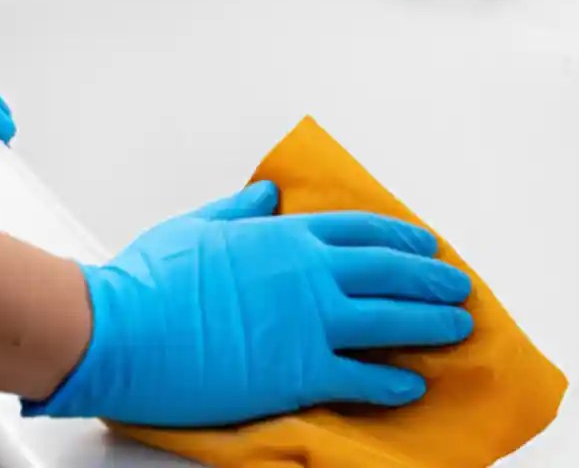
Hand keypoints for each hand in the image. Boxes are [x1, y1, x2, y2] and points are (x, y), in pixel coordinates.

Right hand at [24, 181, 474, 427]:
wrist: (120, 329)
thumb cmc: (149, 279)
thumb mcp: (197, 226)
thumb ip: (241, 210)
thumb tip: (270, 192)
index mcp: (285, 236)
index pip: (362, 232)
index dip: (401, 239)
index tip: (425, 246)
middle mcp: (310, 273)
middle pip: (390, 273)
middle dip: (432, 279)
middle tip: (459, 287)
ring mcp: (310, 322)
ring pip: (391, 321)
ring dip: (431, 325)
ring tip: (459, 329)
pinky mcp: (300, 371)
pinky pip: (362, 377)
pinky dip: (393, 382)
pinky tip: (414, 386)